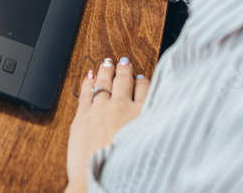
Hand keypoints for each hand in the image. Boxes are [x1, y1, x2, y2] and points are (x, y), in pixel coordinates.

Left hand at [65, 58, 149, 190]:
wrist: (100, 181)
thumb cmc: (126, 170)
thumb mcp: (151, 148)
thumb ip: (154, 129)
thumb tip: (160, 122)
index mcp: (142, 116)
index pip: (145, 90)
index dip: (143, 81)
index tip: (141, 77)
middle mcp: (122, 108)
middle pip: (124, 81)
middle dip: (124, 69)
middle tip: (124, 62)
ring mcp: (100, 110)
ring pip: (104, 82)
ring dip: (106, 71)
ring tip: (107, 63)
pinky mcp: (82, 117)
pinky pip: (85, 92)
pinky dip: (87, 81)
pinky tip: (89, 75)